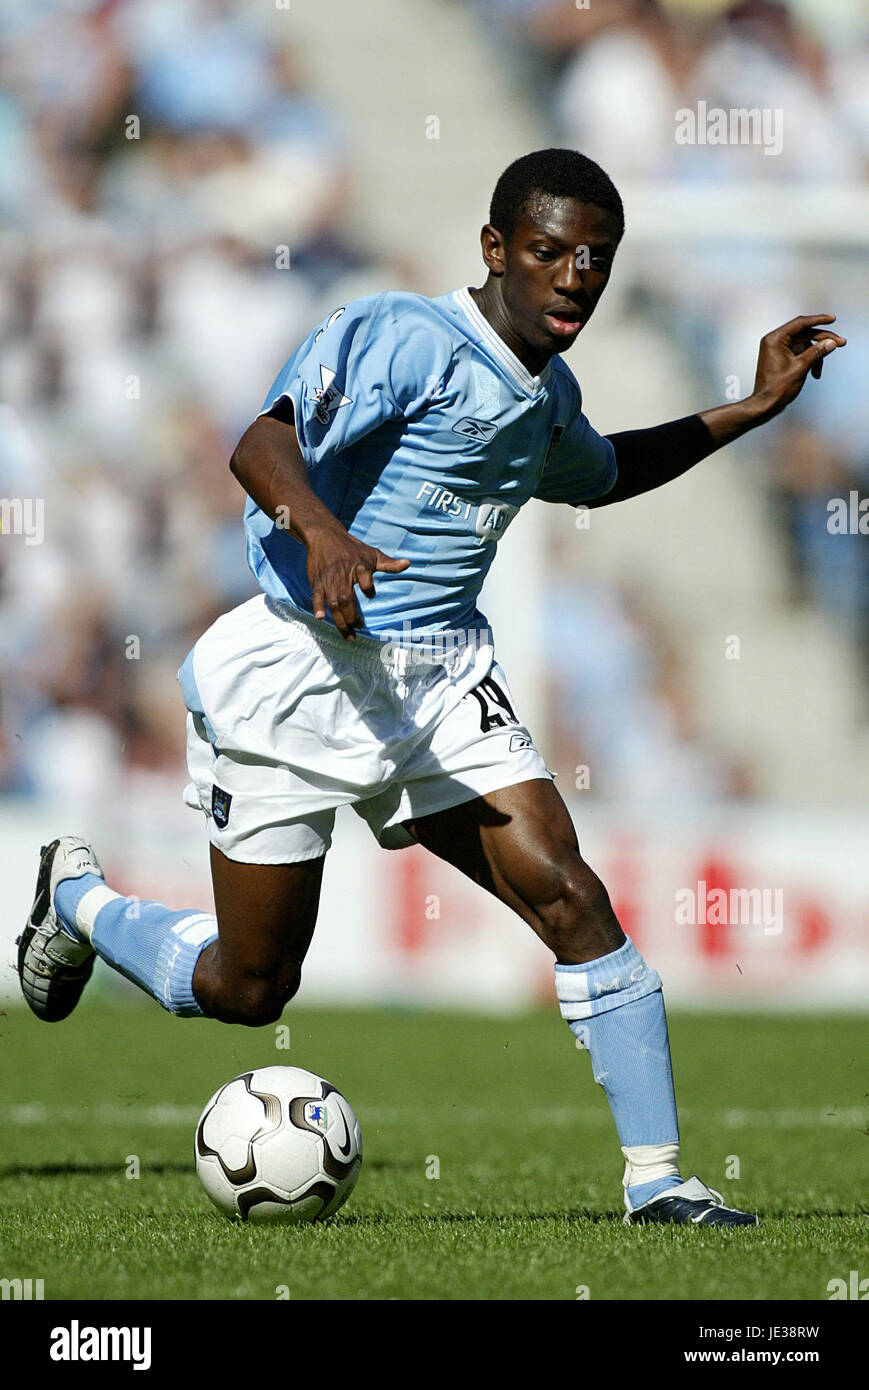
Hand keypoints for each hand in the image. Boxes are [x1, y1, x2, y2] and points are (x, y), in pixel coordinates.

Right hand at [305, 522, 408, 639]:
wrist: (325, 536)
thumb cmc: (352, 548)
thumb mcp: (372, 554)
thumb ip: (388, 564)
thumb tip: (408, 563)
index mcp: (358, 567)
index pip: (364, 577)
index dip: (368, 586)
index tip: (371, 594)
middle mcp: (342, 574)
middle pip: (346, 598)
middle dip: (352, 616)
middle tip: (359, 627)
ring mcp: (328, 579)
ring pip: (333, 603)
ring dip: (340, 620)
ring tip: (348, 635)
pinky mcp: (317, 581)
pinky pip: (316, 595)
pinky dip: (317, 606)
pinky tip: (320, 617)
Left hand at [751, 314, 845, 419]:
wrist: (765, 404)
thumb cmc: (775, 388)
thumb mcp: (801, 367)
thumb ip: (817, 352)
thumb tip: (830, 342)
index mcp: (775, 339)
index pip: (800, 323)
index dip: (819, 320)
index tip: (832, 319)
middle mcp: (774, 341)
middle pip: (804, 334)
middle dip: (822, 340)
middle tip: (838, 342)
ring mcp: (777, 349)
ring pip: (804, 344)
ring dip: (815, 354)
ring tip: (820, 368)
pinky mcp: (781, 357)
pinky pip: (799, 352)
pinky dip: (809, 360)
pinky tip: (814, 371)